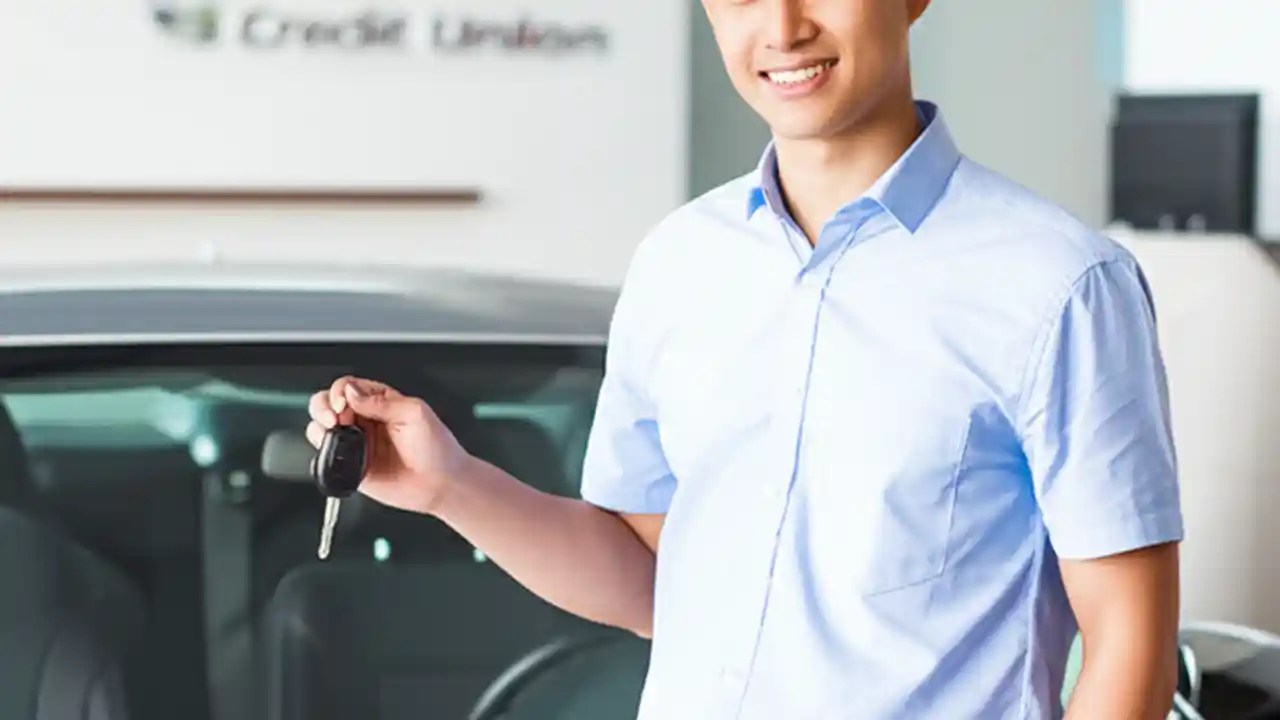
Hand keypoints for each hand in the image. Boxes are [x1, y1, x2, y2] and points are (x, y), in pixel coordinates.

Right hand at [307, 376, 468, 514]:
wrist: (440, 484)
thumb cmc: (436, 448)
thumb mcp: (415, 414)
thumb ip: (381, 401)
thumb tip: (351, 392)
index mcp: (380, 401)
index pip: (348, 386)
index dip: (339, 392)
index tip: (343, 403)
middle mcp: (365, 419)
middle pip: (328, 403)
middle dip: (324, 407)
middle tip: (335, 418)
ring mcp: (357, 442)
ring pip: (321, 427)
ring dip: (320, 427)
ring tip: (336, 434)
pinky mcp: (351, 465)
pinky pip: (327, 455)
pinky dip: (323, 451)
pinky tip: (338, 452)